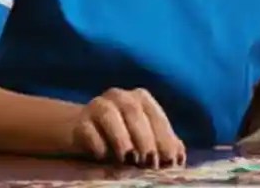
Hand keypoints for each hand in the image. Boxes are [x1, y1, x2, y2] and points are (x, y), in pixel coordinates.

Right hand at [69, 88, 185, 167]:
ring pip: (109, 115)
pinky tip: (103, 158)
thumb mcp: (146, 139)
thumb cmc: (123, 137)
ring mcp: (98, 105)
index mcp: (142, 99)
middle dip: (145, 139)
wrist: (84, 132)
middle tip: (150, 163)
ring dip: (121, 139)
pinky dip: (97, 144)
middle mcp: (120, 96)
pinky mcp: (79, 121)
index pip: (157, 117)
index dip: (165, 139)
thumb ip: (164, 144)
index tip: (170, 161)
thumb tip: (180, 157)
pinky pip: (88, 130)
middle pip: (134, 112)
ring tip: (129, 160)